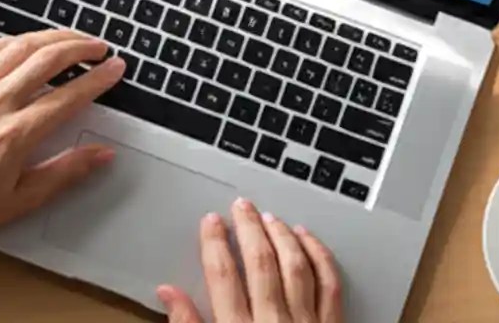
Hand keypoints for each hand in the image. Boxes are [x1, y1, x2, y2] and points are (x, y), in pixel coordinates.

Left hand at [0, 29, 124, 250]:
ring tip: (71, 39)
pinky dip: (14, 41)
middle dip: (80, 47)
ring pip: (19, 47)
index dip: (98, 79)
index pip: (68, 96)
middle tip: (99, 47)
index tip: (115, 68)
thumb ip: (66, 171)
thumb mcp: (22, 198)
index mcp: (14, 136)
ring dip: (51, 37)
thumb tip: (102, 154)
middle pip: (47, 60)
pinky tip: (28, 42)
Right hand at [158, 198, 342, 322]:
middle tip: (241, 206)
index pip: (222, 276)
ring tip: (269, 217)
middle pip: (260, 263)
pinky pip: (330, 284)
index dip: (214, 243)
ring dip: (282, 236)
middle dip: (249, 228)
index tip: (210, 221)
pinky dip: (320, 256)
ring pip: (296, 266)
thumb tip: (168, 293)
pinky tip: (308, 239)